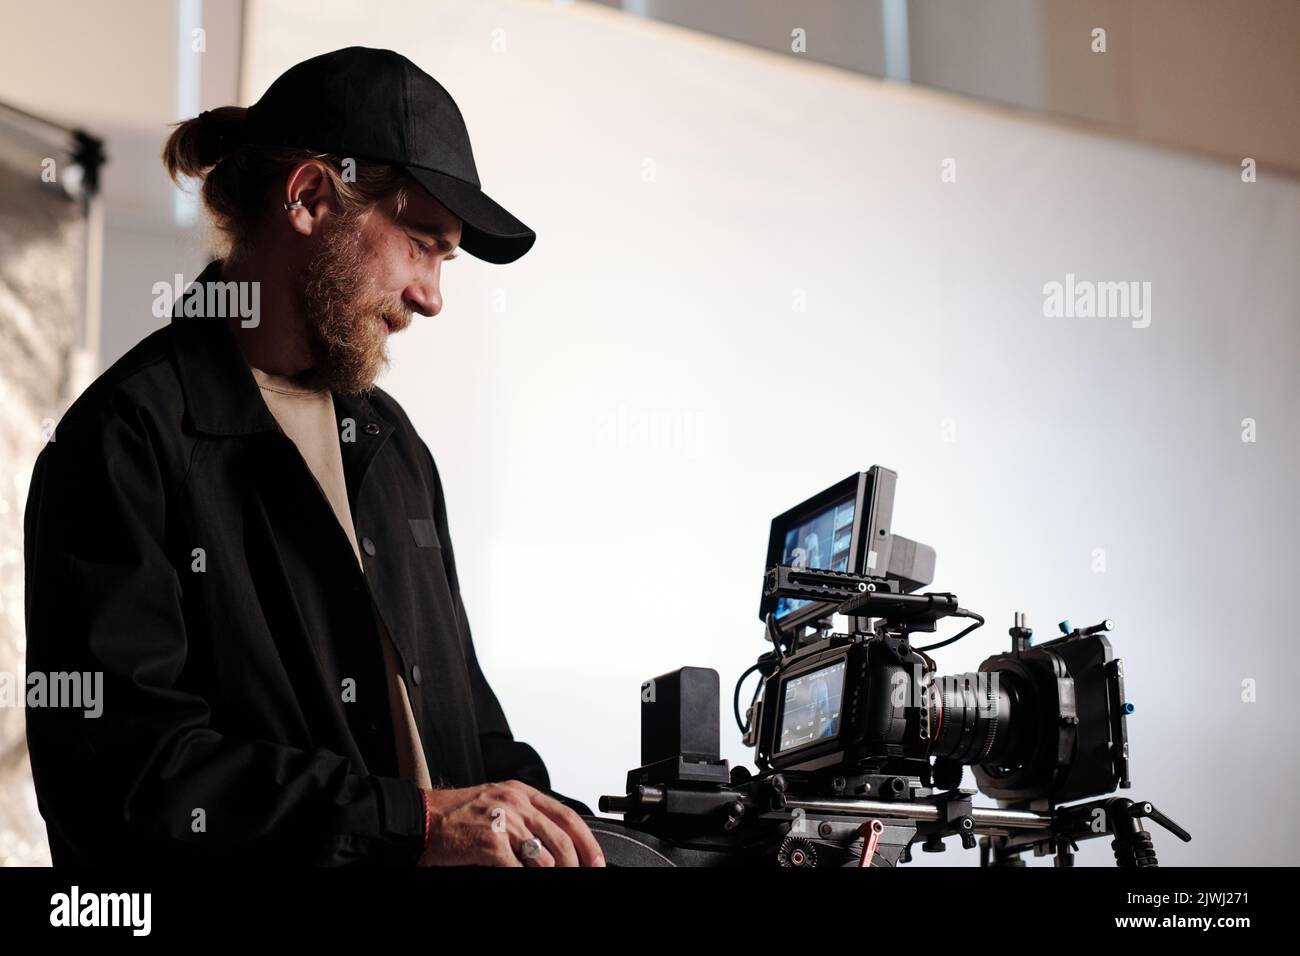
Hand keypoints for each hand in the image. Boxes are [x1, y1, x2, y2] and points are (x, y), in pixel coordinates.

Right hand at [419, 780, 605, 866]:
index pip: (567, 815)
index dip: (587, 841)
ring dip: (554, 874)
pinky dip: (529, 878)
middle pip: (562, 839)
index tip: (597, 860)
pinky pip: (520, 869)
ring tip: (557, 881)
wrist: (422, 818)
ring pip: (545, 856)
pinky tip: (528, 880)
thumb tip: (555, 843)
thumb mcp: (497, 803)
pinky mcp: (490, 844)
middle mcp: (516, 803)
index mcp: (521, 792)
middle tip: (584, 876)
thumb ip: (525, 817)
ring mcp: (503, 822)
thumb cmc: (456, 815)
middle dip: (577, 865)